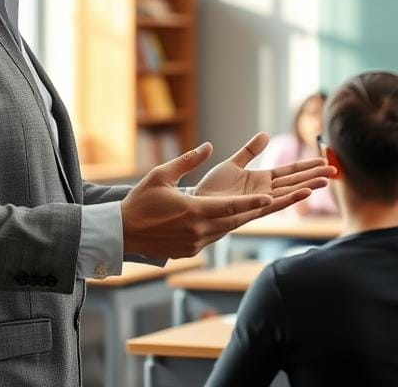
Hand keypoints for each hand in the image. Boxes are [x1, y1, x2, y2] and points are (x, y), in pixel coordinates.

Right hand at [119, 141, 316, 257]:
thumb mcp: (161, 175)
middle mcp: (198, 231)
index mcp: (194, 211)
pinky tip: (224, 218)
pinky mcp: (190, 251)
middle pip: (235, 220)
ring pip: (225, 229)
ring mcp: (195, 244)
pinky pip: (212, 237)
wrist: (122, 233)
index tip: (271, 197)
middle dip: (255, 211)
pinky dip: (221, 227)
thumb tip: (208, 146)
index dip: (252, 202)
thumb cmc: (140, 201)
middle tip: (275, 202)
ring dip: (238, 218)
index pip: (231, 206)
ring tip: (254, 208)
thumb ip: (188, 161)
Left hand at [194, 133, 334, 203]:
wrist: (194, 204)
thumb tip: (265, 134)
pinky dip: (289, 198)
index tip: (323, 160)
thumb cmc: (211, 189)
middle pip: (294, 182)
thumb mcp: (232, 164)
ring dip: (307, 187)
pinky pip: (274, 204)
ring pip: (288, 193)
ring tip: (325, 182)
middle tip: (335, 171)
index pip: (289, 172)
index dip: (306, 166)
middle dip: (314, 177)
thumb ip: (250, 151)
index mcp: (261, 180)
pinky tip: (304, 193)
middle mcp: (264, 192)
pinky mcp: (251, 209)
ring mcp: (259, 202)